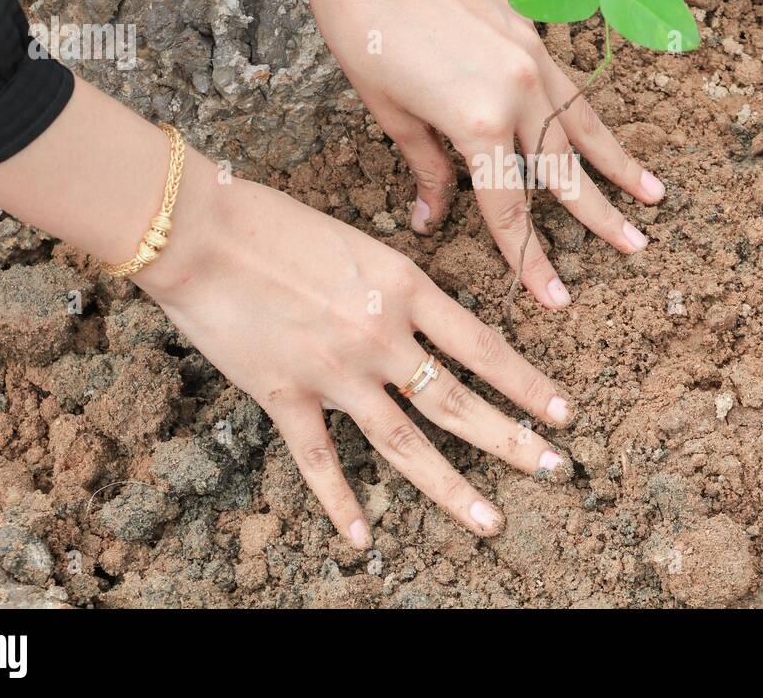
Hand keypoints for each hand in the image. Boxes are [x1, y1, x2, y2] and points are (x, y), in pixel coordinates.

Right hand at [137, 174, 572, 546]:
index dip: (527, 384)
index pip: (484, 346)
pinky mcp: (285, 397)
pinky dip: (341, 504)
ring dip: (451, 488)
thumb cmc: (274, 223)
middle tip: (556, 469)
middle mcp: (380, 335)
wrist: (200, 233)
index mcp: (404, 287)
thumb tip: (427, 325)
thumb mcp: (360, 244)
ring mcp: (335, 373)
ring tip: (490, 521)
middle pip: (458, 401)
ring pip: (405, 443)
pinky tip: (364, 539)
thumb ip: (397, 288)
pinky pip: (321, 462)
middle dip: (512, 440)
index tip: (562, 412)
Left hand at [292, 0, 666, 308]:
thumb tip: (432, 218)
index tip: (555, 298)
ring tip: (654, 197)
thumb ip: (426, 169)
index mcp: (478, 124)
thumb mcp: (391, 115)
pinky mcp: (531, 36)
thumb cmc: (365, 34)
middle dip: (601, 217)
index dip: (531, 259)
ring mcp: (532, 63)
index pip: (510, 209)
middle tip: (638, 248)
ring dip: (619, 166)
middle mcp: (518, 96)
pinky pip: (572, 92)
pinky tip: (606, 141)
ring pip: (584, 129)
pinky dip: (592, 122)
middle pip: (565, 173)